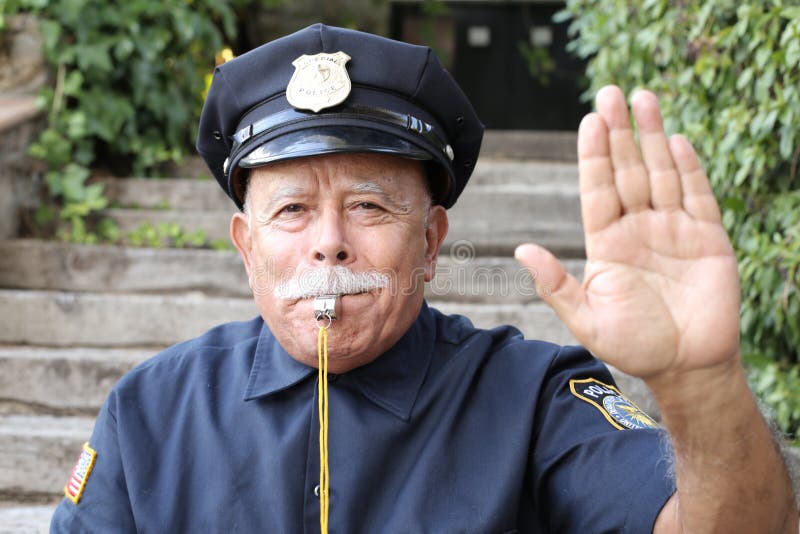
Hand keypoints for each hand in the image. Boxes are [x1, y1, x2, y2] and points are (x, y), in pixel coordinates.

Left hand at [516, 85, 740, 383]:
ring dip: (652, 137)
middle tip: (610, 93)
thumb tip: (522, 250)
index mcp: (607, 242)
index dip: (594, 156)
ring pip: (661, 173)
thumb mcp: (586, 319)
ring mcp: (674, 230)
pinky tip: (676, 141)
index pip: (598, 189)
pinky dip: (689, 169)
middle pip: (627, 170)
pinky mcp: (708, 239)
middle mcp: (639, 228)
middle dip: (619, 132)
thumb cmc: (633, 345)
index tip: (589, 122)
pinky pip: (698, 197)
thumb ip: (556, 284)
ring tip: (643, 98)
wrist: (686, 367)